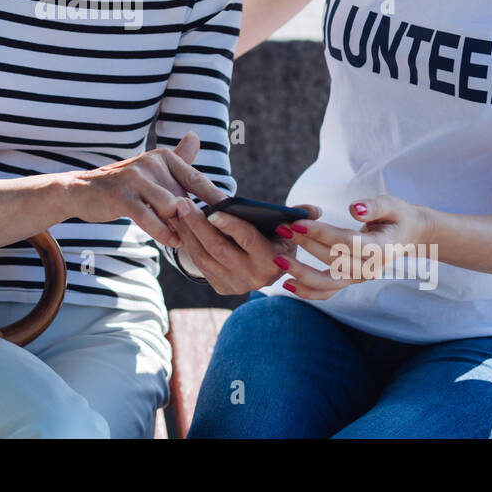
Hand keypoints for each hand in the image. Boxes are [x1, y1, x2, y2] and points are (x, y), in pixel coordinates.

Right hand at [68, 131, 225, 249]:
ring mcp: (135, 179)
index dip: (215, 197)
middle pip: (184, 198)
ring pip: (170, 208)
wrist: (83, 191)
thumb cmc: (125, 185)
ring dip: (178, 227)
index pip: (196, 179)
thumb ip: (177, 158)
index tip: (233, 212)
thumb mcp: (152, 170)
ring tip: (182, 239)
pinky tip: (171, 242)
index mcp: (163, 157)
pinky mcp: (122, 196)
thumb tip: (195, 137)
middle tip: (200, 236)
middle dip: (192, 220)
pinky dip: (164, 233)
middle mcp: (151, 163)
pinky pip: (151, 219)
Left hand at [167, 199, 300, 294]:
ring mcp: (236, 286)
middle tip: (183, 203)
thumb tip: (314, 210)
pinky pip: (200, 265)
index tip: (214, 211)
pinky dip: (187, 244)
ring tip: (177, 211)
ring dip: (187, 233)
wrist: (266, 266)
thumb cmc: (276, 238)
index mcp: (273, 262)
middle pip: (220, 249)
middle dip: (198, 225)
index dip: (232, 226)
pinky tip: (178, 225)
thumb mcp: (289, 230)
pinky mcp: (222, 288)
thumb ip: (298, 217)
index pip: (249, 241)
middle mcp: (255, 278)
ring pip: (205, 257)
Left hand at [286, 195, 433, 285]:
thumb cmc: (396, 216)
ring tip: (278, 259)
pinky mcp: (350, 281)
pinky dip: (307, 292)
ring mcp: (359, 278)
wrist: (407, 237)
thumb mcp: (392, 205)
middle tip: (281, 229)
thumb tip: (354, 209)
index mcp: (381, 249)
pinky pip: (327, 292)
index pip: (346, 242)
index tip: (297, 223)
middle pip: (332, 259)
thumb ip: (374, 207)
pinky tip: (287, 284)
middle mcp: (370, 268)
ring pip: (327, 282)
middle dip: (305, 244)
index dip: (321, 233)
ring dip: (301, 272)